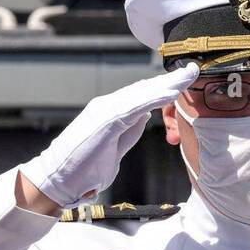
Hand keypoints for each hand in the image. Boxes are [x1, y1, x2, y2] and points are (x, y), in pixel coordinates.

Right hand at [19, 63, 199, 207]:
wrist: (56, 179)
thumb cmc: (84, 169)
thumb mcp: (114, 149)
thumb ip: (129, 131)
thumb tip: (145, 116)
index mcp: (110, 112)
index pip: (142, 96)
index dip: (163, 88)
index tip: (183, 81)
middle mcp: (107, 105)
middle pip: (144, 89)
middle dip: (170, 80)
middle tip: (192, 70)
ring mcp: (104, 110)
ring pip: (142, 93)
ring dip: (167, 84)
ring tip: (188, 75)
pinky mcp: (105, 120)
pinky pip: (135, 106)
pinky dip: (154, 97)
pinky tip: (171, 92)